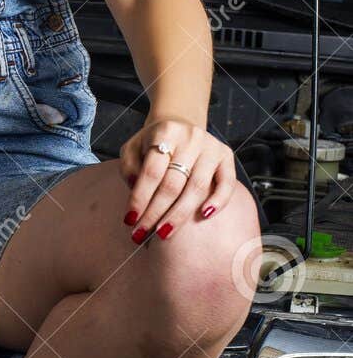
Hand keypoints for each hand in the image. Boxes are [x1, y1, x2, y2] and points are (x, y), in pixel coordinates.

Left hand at [120, 112, 233, 241]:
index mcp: (165, 132)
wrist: (180, 124)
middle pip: (173, 183)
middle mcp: (191, 138)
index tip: (130, 220)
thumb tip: (137, 188)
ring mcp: (211, 147)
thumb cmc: (152, 143)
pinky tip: (204, 216)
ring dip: (179, 214)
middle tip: (142, 233)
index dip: (140, 198)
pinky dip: (218, 201)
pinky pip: (227, 183)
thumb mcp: (133, 148)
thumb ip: (129, 167)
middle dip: (156, 212)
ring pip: (197, 187)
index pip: (152, 171)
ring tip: (164, 233)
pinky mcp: (226, 156)